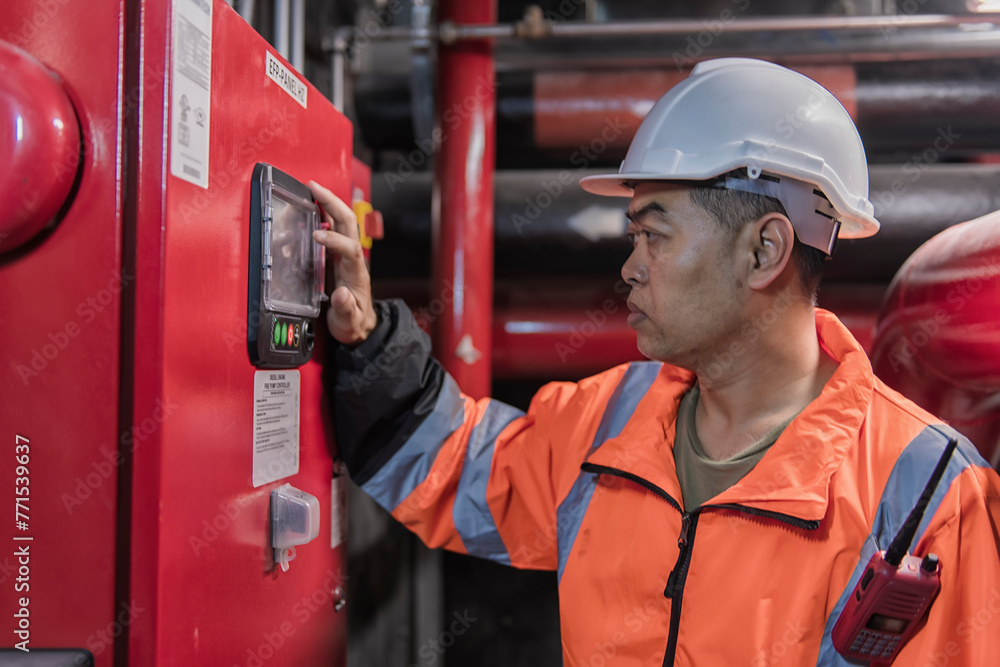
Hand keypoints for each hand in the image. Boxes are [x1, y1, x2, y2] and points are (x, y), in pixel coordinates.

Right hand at [307, 180, 377, 345]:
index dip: (334, 240)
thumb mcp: (349, 321)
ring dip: (326, 203)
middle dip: (332, 202)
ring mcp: (344, 255)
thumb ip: (346, 309)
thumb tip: (342, 294)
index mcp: (356, 272)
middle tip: (313, 187)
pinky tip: (308, 208)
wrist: (358, 324)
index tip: (317, 236)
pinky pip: (330, 230)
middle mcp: (352, 258)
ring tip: (309, 189)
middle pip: (347, 223)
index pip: (350, 248)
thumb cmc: (353, 322)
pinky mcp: (335, 256)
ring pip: (339, 222)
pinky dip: (319, 216)